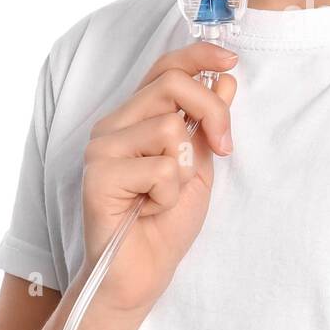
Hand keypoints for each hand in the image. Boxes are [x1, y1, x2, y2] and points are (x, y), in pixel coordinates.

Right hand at [78, 39, 237, 311]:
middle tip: (221, 148)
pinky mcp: (98, 176)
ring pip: (169, 127)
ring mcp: (101, 149)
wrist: (143, 273)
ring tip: (164, 195)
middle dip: (211, 113)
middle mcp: (113, 126)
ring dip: (183, 169)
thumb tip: (225, 78)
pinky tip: (149, 209)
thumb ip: (206, 123)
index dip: (199, 55)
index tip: (231, 59)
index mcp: (135, 118)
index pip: (164, 67)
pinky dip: (169, 194)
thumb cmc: (166, 223)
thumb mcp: (198, 165)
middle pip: (172, 85)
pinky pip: (160, 168)